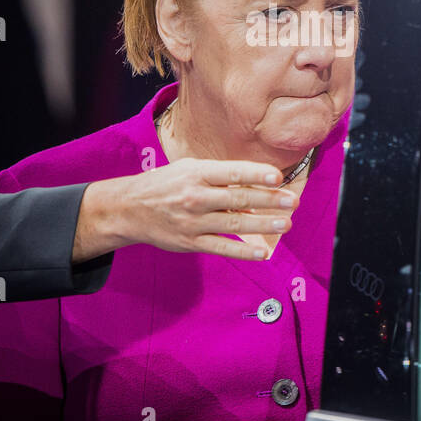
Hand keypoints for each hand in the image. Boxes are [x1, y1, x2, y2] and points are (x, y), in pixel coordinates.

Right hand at [72, 158, 294, 261]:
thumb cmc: (165, 185)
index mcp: (196, 173)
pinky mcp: (190, 242)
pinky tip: (262, 252)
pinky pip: (221, 247)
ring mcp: (193, 221)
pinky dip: (243, 250)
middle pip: (238, 198)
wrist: (129, 209)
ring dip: (263, 225)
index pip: (231, 172)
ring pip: (234, 223)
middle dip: (268, 200)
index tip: (277, 176)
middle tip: (291, 202)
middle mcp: (195, 196)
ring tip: (286, 224)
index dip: (255, 174)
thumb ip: (218, 173)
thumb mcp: (188, 169)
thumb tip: (254, 179)